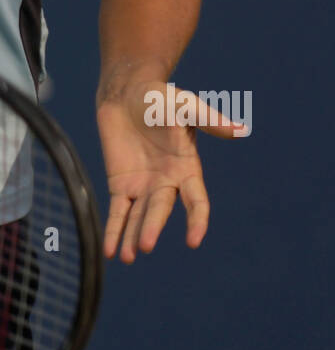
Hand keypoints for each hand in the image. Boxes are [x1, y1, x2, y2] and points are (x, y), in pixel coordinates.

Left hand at [96, 78, 244, 262]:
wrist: (127, 92)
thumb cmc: (160, 97)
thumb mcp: (185, 106)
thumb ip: (210, 121)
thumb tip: (240, 129)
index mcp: (187, 169)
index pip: (196, 201)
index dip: (197, 220)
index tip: (193, 240)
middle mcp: (167, 183)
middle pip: (161, 211)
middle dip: (152, 228)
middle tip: (145, 246)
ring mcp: (143, 187)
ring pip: (139, 217)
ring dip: (132, 237)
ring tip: (125, 257)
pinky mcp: (121, 185)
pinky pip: (119, 212)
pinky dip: (114, 230)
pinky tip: (110, 250)